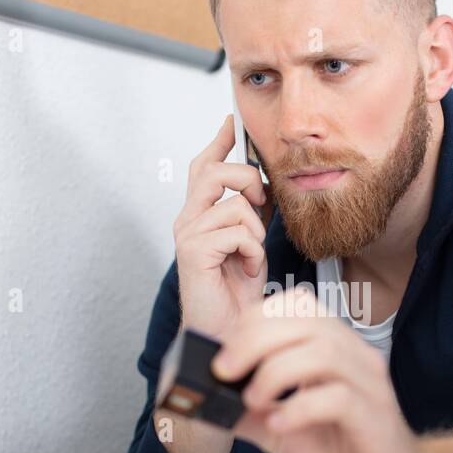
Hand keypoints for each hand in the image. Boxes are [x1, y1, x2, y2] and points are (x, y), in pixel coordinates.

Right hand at [174, 114, 274, 340]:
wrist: (228, 330)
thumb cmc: (237, 293)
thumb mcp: (251, 243)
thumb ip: (252, 214)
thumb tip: (265, 185)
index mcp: (199, 214)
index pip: (205, 167)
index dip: (219, 142)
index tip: (231, 122)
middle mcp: (188, 220)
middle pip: (216, 171)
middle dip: (249, 181)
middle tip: (262, 206)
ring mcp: (187, 234)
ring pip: (236, 204)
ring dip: (256, 233)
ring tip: (251, 256)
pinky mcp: (193, 252)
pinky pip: (238, 231)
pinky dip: (253, 251)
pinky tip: (248, 269)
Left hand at [213, 288, 431, 452]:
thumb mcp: (281, 428)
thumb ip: (248, 409)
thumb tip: (205, 399)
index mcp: (334, 350)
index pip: (298, 306)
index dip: (256, 320)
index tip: (226, 351)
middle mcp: (355, 359)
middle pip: (307, 321)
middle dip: (256, 340)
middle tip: (226, 371)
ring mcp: (370, 388)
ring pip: (324, 352)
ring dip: (276, 372)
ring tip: (254, 400)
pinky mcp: (377, 421)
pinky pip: (340, 399)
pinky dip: (299, 408)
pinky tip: (280, 425)